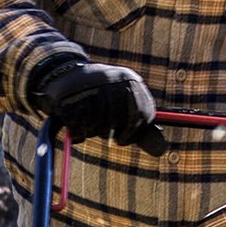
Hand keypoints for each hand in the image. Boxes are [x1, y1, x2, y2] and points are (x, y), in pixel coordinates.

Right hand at [30, 60, 165, 154]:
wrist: (64, 76)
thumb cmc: (99, 98)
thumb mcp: (123, 108)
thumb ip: (141, 128)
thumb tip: (160, 150)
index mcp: (131, 80)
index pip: (142, 114)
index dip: (132, 133)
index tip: (122, 139)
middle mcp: (114, 79)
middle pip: (119, 121)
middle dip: (110, 131)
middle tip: (102, 130)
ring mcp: (91, 84)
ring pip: (98, 125)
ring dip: (91, 130)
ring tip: (86, 119)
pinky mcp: (70, 94)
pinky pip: (78, 126)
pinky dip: (77, 131)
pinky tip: (75, 120)